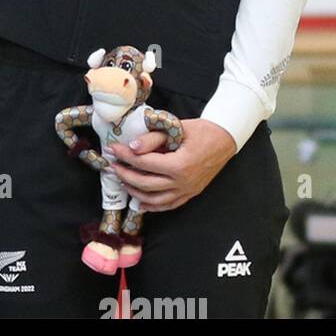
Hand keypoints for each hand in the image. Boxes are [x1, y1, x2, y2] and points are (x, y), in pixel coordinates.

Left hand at [107, 116, 236, 212]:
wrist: (224, 140)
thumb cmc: (201, 131)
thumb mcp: (176, 129)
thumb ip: (153, 139)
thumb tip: (132, 147)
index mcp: (179, 165)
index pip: (144, 163)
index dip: (125, 156)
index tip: (112, 149)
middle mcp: (183, 182)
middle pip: (146, 184)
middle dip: (125, 175)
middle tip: (112, 165)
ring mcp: (187, 191)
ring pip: (155, 200)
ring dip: (135, 192)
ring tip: (122, 181)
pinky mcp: (190, 194)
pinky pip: (168, 205)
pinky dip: (152, 206)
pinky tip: (139, 202)